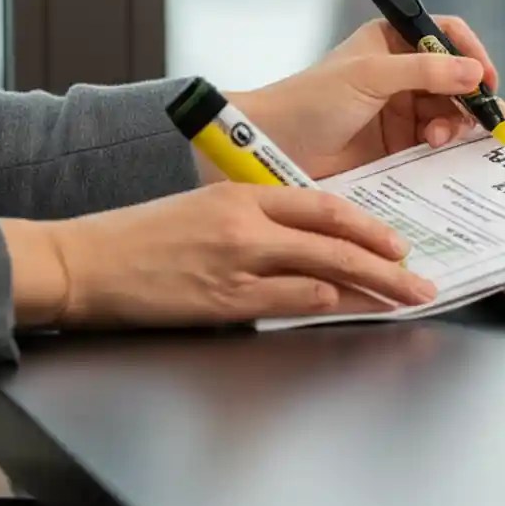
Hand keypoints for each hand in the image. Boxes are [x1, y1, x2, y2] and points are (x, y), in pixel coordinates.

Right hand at [2, 183, 436, 327]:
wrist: (84, 261)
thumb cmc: (142, 238)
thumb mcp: (207, 209)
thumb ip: (259, 221)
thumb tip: (309, 244)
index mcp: (245, 196)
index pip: (326, 206)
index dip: (369, 226)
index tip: (397, 244)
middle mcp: (248, 225)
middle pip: (337, 241)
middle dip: (387, 263)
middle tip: (420, 281)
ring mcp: (239, 263)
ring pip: (325, 273)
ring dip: (370, 290)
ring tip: (402, 301)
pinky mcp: (225, 300)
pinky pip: (293, 301)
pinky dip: (328, 304)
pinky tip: (353, 309)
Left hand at [226, 16, 504, 181]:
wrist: (273, 149)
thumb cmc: (310, 101)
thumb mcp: (369, 76)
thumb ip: (425, 71)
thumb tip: (476, 73)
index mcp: (391, 43)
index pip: (447, 36)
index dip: (472, 53)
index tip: (487, 79)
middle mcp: (401, 74)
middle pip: (457, 79)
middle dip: (472, 98)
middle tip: (485, 120)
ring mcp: (401, 112)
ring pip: (451, 113)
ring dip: (457, 124)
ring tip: (441, 138)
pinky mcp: (398, 147)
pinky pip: (436, 145)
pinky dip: (446, 148)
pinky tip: (438, 151)